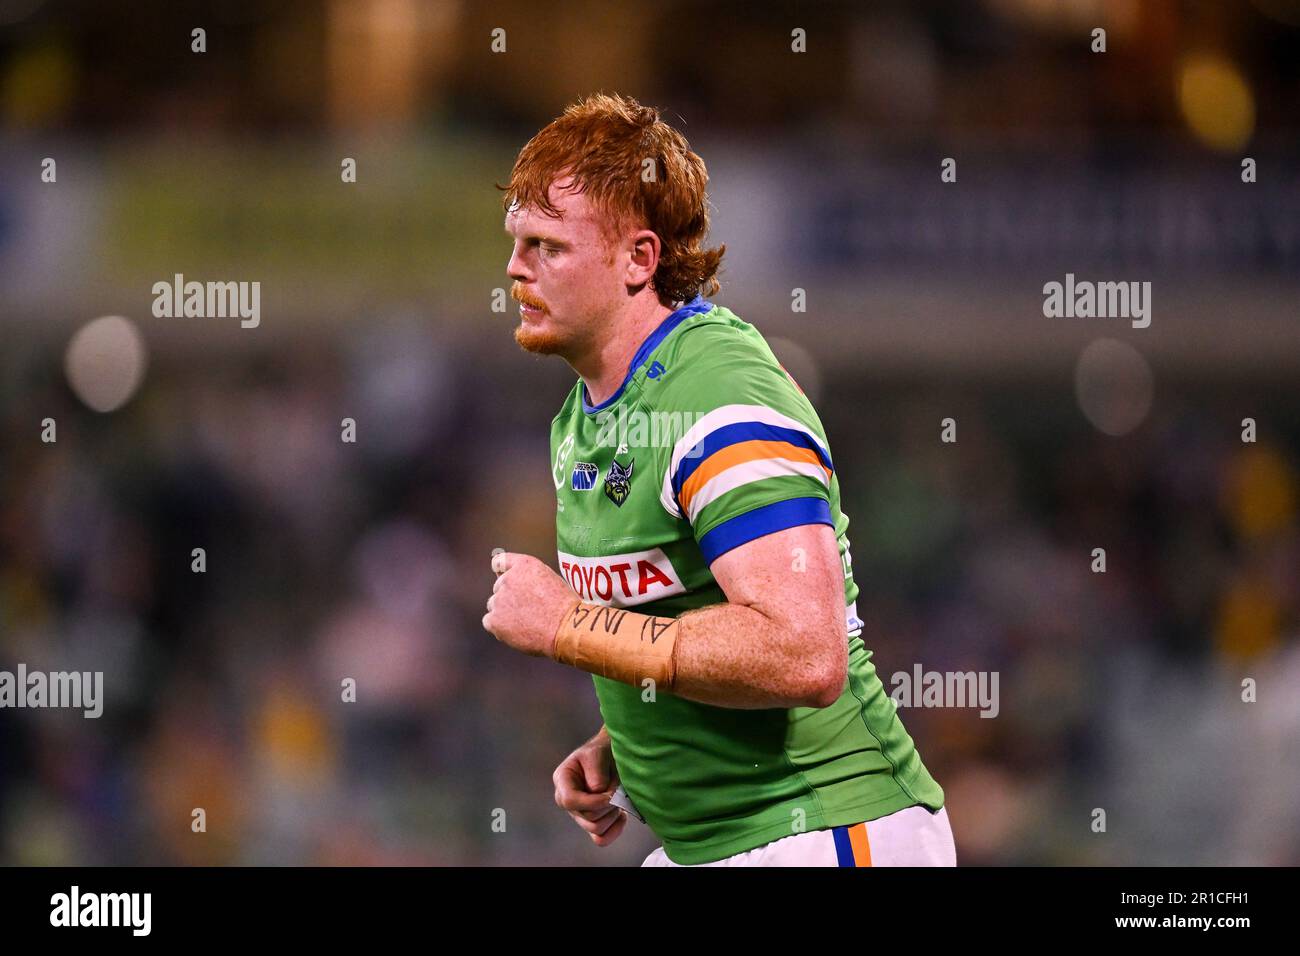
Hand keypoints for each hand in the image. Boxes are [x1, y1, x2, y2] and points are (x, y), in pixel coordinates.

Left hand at [482, 551, 577, 657]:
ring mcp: (499, 599)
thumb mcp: (550, 579)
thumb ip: (529, 578)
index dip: (502, 572)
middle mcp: (508, 579)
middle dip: (509, 598)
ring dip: (505, 613)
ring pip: (494, 605)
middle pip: (498, 588)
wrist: (566, 628)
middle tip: (528, 610)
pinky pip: (489, 621)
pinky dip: (499, 627)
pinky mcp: (494, 619)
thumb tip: (513, 585)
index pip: (499, 562)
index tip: (507, 581)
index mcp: (524, 565)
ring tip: (526, 622)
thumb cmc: (563, 607)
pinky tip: (516, 631)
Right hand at [553, 731, 626, 846]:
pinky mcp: (592, 823)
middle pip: (588, 818)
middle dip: (608, 806)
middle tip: (618, 791)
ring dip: (613, 815)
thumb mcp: (597, 754)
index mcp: (562, 781)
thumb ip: (596, 773)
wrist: (612, 756)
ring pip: (597, 829)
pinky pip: (601, 839)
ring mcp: (579, 814)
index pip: (570, 801)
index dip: (593, 801)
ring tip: (619, 798)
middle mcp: (568, 801)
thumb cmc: (602, 751)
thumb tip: (599, 792)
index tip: (610, 793)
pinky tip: (622, 815)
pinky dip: (615, 830)